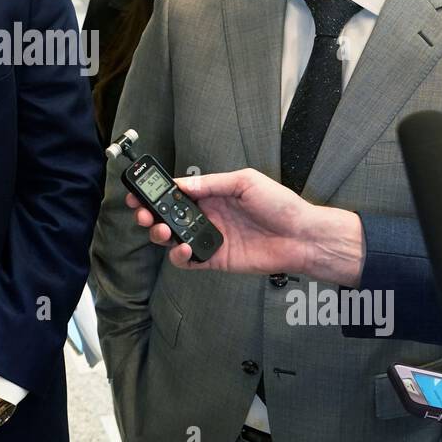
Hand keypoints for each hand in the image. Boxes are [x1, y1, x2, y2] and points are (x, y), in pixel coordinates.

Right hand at [124, 169, 366, 284]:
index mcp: (212, 194)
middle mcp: (207, 215)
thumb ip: (212, 183)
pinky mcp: (215, 259)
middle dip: (149, 214)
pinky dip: (179, 256)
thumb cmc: (280, 205)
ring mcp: (209, 238)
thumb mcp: (246, 181)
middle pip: (167, 215)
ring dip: (160, 234)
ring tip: (163, 230)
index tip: (139, 191)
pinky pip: (188, 260)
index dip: (156, 192)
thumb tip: (183, 183)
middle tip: (142, 214)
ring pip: (172, 238)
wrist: (301, 236)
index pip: (176, 191)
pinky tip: (184, 248)